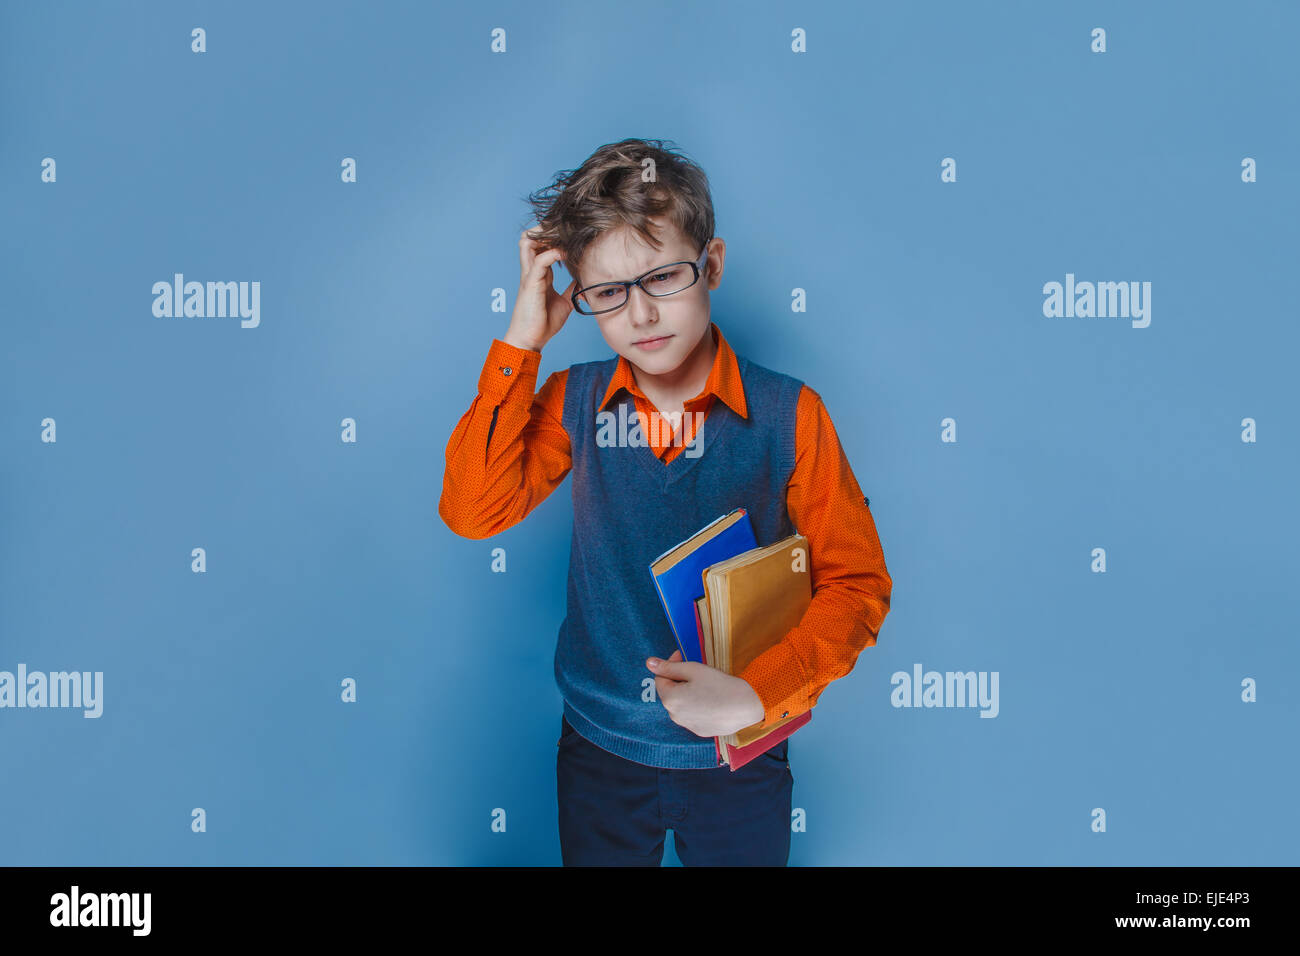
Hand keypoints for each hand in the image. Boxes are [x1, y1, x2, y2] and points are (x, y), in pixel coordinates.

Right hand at [502, 227, 576, 352]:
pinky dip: (552, 253)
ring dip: (544, 235)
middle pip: (530, 238)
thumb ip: (571, 289)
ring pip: (528, 243)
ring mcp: (529, 276)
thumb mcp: (564, 302)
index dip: (553, 236)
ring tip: (561, 236)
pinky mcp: (530, 284)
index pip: (541, 246)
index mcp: (539, 274)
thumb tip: (583, 281)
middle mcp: (532, 271)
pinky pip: (539, 260)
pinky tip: (565, 253)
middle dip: (545, 229)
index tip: (570, 234)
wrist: (530, 340)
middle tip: (564, 229)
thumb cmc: (543, 323)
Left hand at [646, 649, 766, 737]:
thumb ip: (669, 666)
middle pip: (670, 693)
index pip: (660, 678)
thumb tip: (649, 663)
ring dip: (687, 694)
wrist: (745, 705)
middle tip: (696, 671)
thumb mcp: (693, 669)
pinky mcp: (701, 731)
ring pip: (681, 705)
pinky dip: (697, 706)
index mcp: (670, 699)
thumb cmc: (719, 684)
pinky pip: (693, 716)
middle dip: (678, 680)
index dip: (670, 664)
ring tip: (706, 686)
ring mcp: (688, 726)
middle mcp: (675, 716)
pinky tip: (712, 699)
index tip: (682, 656)